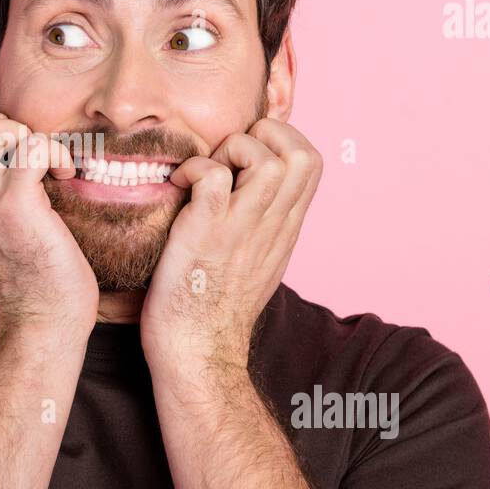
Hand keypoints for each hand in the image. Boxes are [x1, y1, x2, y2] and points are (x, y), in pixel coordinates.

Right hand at [0, 111, 98, 341]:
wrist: (40, 325)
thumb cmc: (30, 282)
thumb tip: (5, 161)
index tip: (12, 153)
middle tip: (27, 153)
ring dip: (21, 134)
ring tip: (43, 163)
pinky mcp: (16, 207)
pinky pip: (31, 147)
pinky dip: (54, 152)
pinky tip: (65, 176)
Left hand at [139, 117, 322, 381]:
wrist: (197, 352)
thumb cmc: (214, 308)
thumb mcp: (257, 259)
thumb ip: (263, 222)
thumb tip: (249, 189)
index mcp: (286, 227)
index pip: (310, 161)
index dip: (279, 141)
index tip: (244, 157)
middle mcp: (273, 224)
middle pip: (301, 151)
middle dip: (261, 136)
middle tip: (227, 161)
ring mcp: (242, 228)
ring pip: (266, 157)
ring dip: (230, 150)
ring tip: (204, 175)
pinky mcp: (207, 233)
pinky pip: (212, 175)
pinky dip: (194, 169)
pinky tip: (179, 187)